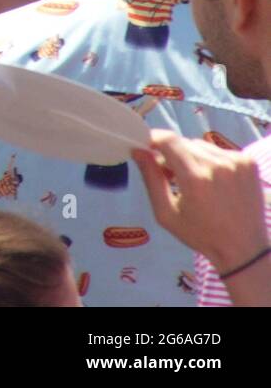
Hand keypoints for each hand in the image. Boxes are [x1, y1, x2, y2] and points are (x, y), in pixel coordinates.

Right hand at [132, 129, 268, 272]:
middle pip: (183, 143)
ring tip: (194, 179)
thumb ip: (150, 178)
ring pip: (201, 146)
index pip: (168, 140)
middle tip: (170, 175)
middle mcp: (218, 165)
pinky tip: (214, 180)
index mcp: (195, 179)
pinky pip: (219, 151)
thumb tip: (138, 151)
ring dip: (192, 157)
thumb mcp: (166, 213)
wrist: (244, 248)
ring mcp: (237, 163)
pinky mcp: (249, 163)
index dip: (154, 139)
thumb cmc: (200, 234)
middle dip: (172, 154)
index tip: (147, 147)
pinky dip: (211, 160)